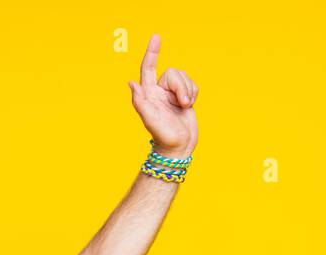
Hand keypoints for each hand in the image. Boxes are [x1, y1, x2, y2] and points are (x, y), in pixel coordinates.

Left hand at [128, 33, 198, 157]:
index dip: (152, 52)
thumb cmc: (164, 136)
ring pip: (184, 77)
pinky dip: (194, 94)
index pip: (148, 68)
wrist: (179, 147)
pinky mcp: (185, 97)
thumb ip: (140, 101)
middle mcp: (159, 91)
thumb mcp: (150, 120)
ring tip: (185, 107)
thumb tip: (131, 83)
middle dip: (181, 86)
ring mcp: (172, 94)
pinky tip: (189, 106)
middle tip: (183, 104)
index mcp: (149, 94)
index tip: (156, 37)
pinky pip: (193, 85)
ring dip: (188, 91)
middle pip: (173, 73)